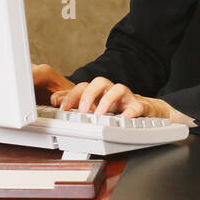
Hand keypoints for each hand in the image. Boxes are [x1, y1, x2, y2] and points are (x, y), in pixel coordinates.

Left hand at [31, 64, 177, 119]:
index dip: (71, 95)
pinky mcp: (141, 107)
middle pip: (99, 82)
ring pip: (119, 88)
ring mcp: (126, 98)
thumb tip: (55, 98)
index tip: (63, 108)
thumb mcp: (93, 106)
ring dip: (107, 100)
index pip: (83, 86)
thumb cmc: (116, 108)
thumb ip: (74, 102)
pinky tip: (124, 117)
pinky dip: (131, 112)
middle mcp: (111, 92)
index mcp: (99, 92)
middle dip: (88, 95)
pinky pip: (138, 106)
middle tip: (81, 111)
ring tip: (99, 114)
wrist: (145, 111)